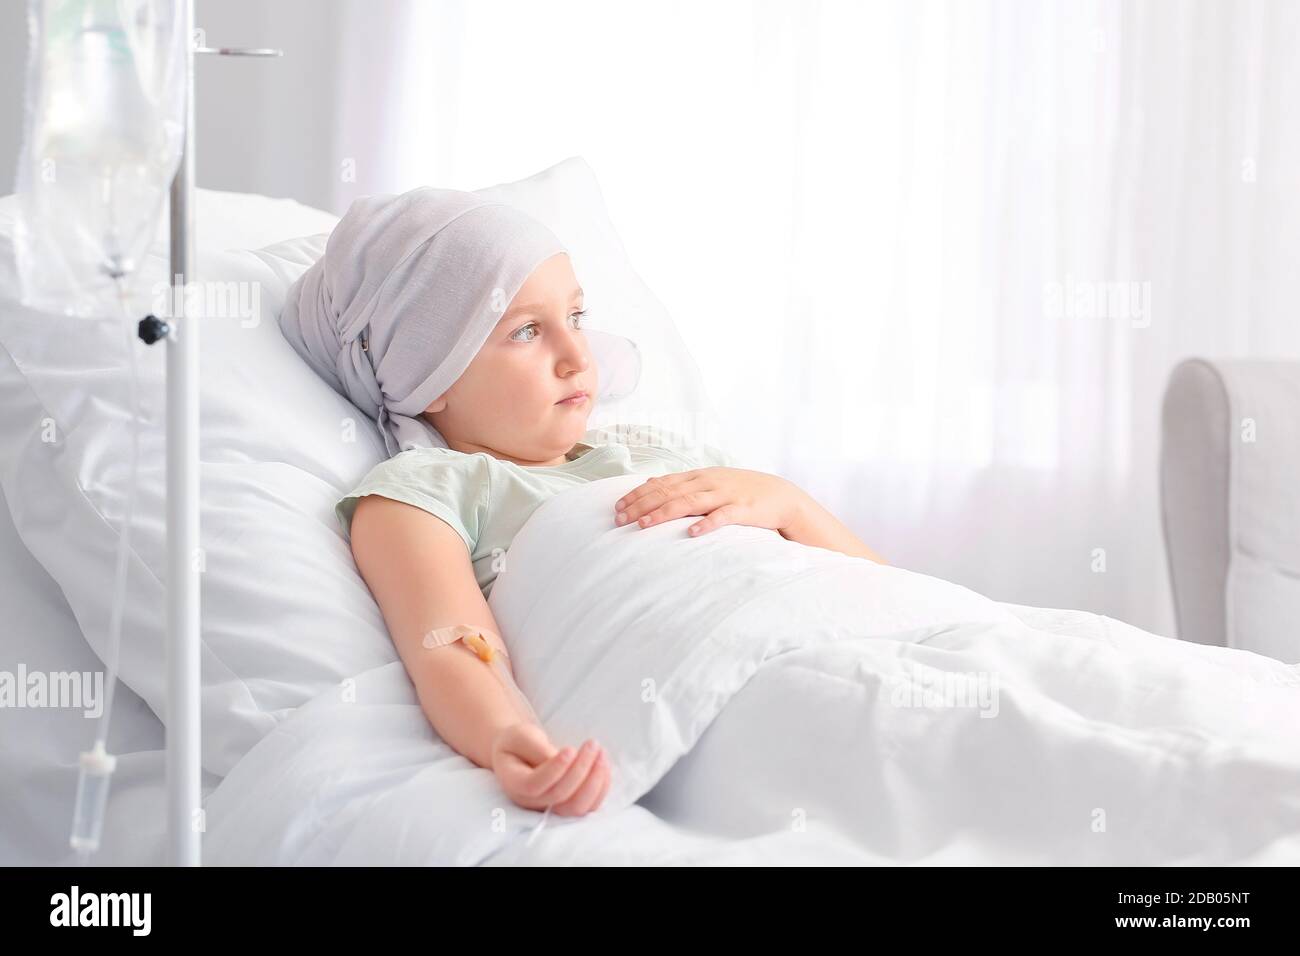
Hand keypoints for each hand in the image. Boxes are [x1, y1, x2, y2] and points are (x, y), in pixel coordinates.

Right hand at [491, 722, 610, 816]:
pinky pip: (588, 806)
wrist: (521, 753)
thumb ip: (537, 749)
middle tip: (592, 744)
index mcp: (514, 783)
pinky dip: (600, 787)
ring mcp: (550, 807)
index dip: (555, 769)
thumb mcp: (522, 736)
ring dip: (595, 781)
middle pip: (559, 796)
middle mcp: (531, 802)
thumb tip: (560, 760)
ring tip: (601, 753)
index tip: (570, 748)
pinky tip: (603, 765)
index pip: (534, 785)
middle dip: (581, 769)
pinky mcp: (567, 806)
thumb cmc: (519, 742)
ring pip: (576, 807)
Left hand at [613, 467, 808, 536]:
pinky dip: (707, 524)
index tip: (616, 507)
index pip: (661, 483)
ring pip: (689, 502)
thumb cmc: (740, 492)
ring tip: (643, 524)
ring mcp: (725, 495)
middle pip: (669, 492)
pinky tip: (692, 533)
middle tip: (619, 519)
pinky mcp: (743, 509)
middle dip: (642, 505)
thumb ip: (680, 484)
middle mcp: (708, 482)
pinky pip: (723, 516)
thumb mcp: (708, 483)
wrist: (781, 496)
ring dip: (664, 513)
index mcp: (698, 476)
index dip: (637, 495)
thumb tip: (649, 484)